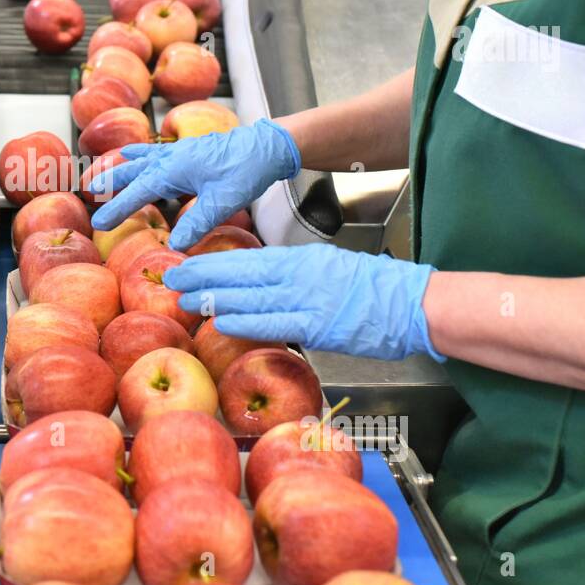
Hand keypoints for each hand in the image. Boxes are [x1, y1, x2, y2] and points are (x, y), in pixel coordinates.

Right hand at [88, 119, 300, 250]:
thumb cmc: (246, 172)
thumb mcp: (222, 202)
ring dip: (121, 167)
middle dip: (110, 182)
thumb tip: (174, 245)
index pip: (137, 191)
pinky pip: (155, 152)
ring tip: (102, 174)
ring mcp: (179, 151)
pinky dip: (140, 155)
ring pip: (141, 159)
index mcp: (174, 168)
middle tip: (88, 193)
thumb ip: (196, 223)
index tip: (99, 223)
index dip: (117, 209)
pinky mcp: (189, 151)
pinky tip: (134, 154)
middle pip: (131, 170)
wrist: (266, 146)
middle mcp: (171, 157)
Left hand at [163, 243, 444, 361]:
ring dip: (214, 298)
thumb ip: (297, 279)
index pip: (248, 260)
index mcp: (301, 261)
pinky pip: (274, 321)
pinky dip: (245, 321)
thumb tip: (265, 289)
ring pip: (251, 296)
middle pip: (240, 273)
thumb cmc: (377, 292)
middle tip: (170, 278)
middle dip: (202, 275)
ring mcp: (307, 298)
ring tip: (184, 299)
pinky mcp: (318, 324)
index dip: (213, 264)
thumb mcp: (331, 272)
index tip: (186, 265)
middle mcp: (299, 274)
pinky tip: (221, 321)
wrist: (414, 303)